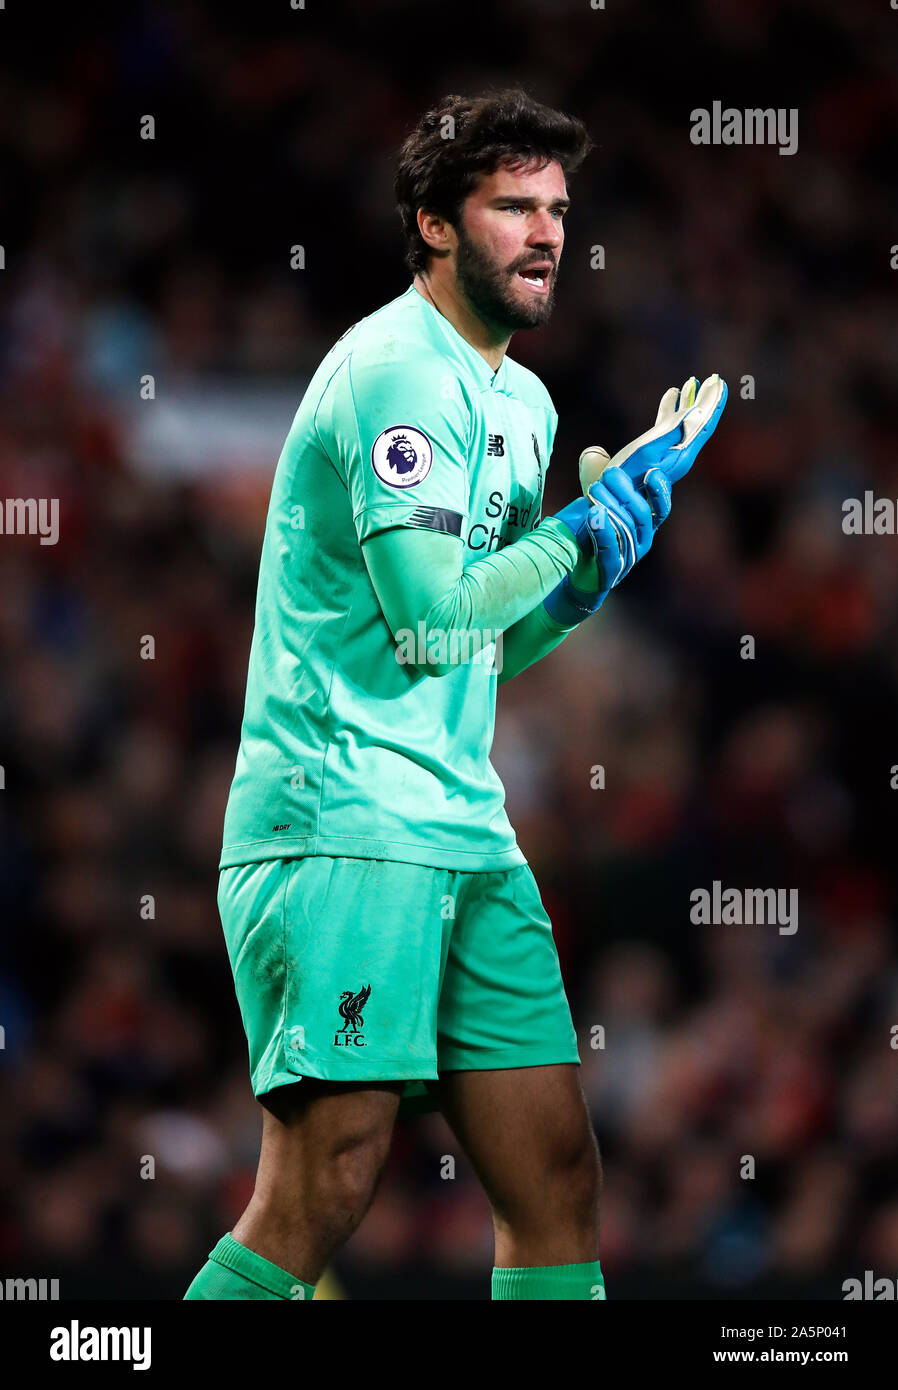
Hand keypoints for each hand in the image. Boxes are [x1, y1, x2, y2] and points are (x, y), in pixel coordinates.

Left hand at [547, 466, 670, 622]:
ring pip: (625, 529)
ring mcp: (628, 558)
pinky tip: (594, 514)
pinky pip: (610, 550)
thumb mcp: (599, 507)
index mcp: (645, 526)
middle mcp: (641, 541)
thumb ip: (604, 487)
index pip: (660, 508)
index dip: (660, 491)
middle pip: (641, 514)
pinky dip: (603, 531)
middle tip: (610, 473)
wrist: (574, 572)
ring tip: (595, 490)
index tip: (651, 473)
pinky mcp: (610, 572)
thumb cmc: (590, 536)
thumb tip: (595, 454)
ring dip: (610, 506)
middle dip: (627, 491)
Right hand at [579, 373, 726, 493]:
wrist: (613, 501)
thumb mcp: (650, 452)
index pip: (704, 423)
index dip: (713, 403)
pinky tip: (672, 394)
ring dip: (689, 400)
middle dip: (705, 398)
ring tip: (694, 381)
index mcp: (682, 452)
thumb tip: (696, 412)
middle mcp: (678, 451)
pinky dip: (670, 407)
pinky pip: (667, 423)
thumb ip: (673, 432)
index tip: (720, 383)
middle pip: (698, 420)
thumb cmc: (627, 477)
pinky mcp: (653, 449)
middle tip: (714, 378)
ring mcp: (667, 450)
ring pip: (683, 419)